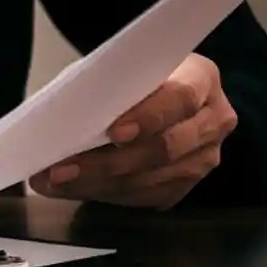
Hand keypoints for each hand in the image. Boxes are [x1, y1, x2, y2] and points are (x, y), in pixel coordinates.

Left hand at [31, 53, 236, 208]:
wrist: (159, 96)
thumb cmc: (135, 77)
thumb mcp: (125, 69)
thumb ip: (109, 87)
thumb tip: (61, 116)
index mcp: (202, 79)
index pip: (181, 99)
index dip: (149, 117)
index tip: (113, 132)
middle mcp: (213, 121)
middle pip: (165, 149)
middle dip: (108, 163)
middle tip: (62, 169)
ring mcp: (203, 158)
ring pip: (151, 180)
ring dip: (96, 184)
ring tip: (53, 181)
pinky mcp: (185, 185)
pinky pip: (144, 197)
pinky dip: (103, 194)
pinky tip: (71, 188)